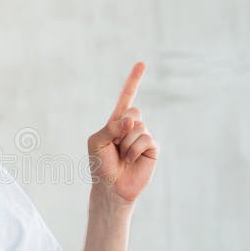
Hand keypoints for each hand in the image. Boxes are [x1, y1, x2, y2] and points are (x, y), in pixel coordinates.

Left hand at [87, 62, 158, 204]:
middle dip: (122, 128)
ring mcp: (143, 137)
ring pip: (138, 128)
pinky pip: (146, 139)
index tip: (141, 63)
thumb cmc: (100, 164)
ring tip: (122, 157)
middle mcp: (132, 127)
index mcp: (116, 122)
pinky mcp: (152, 149)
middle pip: (133, 112)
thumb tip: (131, 120)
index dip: (134, 81)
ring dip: (126, 144)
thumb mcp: (97, 141)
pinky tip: (131, 160)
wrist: (111, 187)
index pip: (126, 98)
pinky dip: (134, 150)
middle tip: (115, 145)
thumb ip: (111, 127)